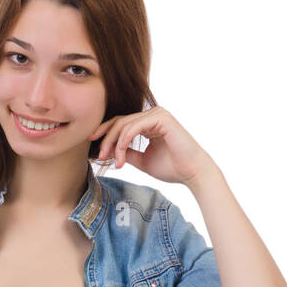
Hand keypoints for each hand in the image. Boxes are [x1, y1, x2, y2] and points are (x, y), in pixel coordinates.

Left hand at [89, 105, 216, 186]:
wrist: (192, 172)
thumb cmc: (172, 167)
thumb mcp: (142, 160)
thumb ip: (127, 153)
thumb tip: (110, 151)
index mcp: (148, 123)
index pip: (121, 123)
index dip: (105, 134)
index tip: (94, 147)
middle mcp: (152, 115)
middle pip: (119, 121)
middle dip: (106, 138)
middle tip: (100, 155)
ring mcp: (157, 114)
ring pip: (125, 124)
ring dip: (114, 143)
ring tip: (113, 160)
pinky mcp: (161, 118)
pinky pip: (135, 126)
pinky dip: (125, 139)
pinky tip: (121, 151)